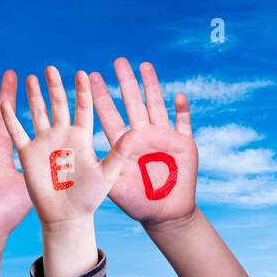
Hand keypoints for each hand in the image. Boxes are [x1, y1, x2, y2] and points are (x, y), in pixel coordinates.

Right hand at [2, 66, 136, 224]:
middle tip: (51, 68)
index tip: (82, 73)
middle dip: (54, 87)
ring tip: (31, 77)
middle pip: (58, 105)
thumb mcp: (108, 173)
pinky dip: (10, 119)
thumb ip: (119, 151)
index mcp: (82, 137)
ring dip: (34, 96)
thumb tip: (137, 132)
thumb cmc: (90, 196)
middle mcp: (62, 136)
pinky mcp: (28, 154)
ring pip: (38, 113)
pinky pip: (17, 132)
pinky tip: (4, 103)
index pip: (82, 108)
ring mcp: (44, 143)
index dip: (82, 91)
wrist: (67, 215)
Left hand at [90, 58, 196, 228]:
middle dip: (126, 82)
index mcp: (124, 143)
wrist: (165, 214)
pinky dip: (182, 110)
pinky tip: (179, 96)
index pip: (110, 115)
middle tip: (119, 61)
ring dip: (152, 86)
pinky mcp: (184, 144)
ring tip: (145, 66)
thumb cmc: (137, 202)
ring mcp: (163, 137)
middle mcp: (142, 135)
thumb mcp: (114, 186)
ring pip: (156, 105)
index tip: (92, 77)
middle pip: (133, 103)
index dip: (102, 97)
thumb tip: (94, 146)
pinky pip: (184, 123)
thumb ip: (107, 165)